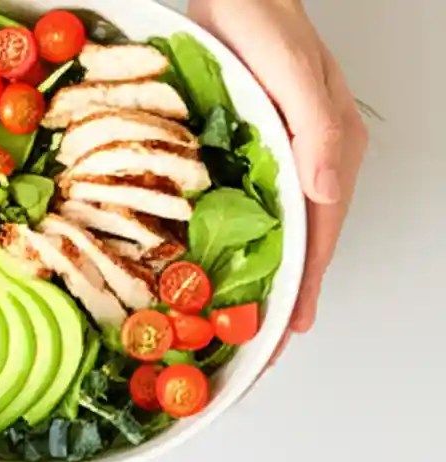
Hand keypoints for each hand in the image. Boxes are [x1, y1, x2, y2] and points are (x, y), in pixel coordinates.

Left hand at [190, 0, 367, 340]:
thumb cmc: (264, 18)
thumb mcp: (293, 69)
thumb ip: (316, 128)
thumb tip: (325, 191)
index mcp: (330, 149)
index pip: (320, 235)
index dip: (303, 287)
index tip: (284, 333)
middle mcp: (309, 160)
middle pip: (300, 243)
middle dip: (281, 297)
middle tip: (255, 348)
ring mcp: (279, 156)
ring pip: (273, 230)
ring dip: (257, 276)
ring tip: (234, 322)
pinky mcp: (248, 149)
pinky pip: (246, 205)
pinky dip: (233, 240)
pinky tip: (212, 263)